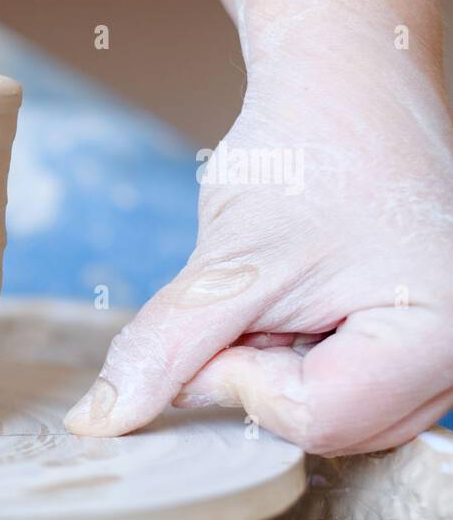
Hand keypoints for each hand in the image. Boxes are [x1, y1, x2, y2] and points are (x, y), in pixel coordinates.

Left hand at [64, 71, 452, 454]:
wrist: (348, 90)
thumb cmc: (310, 155)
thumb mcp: (227, 262)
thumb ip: (165, 349)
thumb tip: (101, 422)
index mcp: (440, 336)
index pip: (313, 419)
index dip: (240, 377)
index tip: (229, 310)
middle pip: (324, 429)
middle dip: (260, 375)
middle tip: (255, 301)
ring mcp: (443, 358)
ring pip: (327, 418)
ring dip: (276, 368)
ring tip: (283, 295)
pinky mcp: (416, 350)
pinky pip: (341, 393)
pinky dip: (297, 360)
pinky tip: (298, 305)